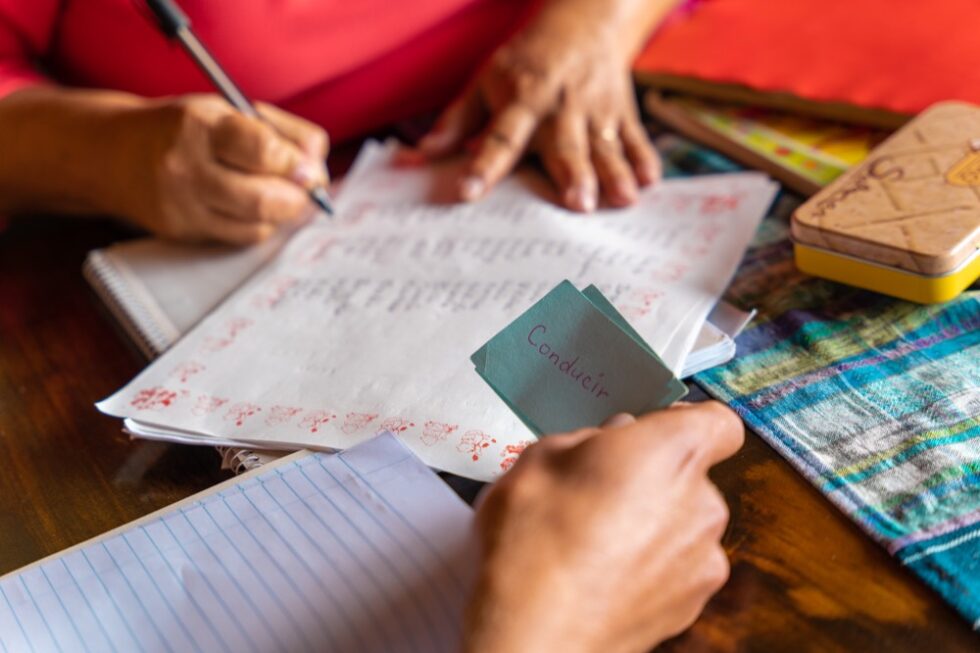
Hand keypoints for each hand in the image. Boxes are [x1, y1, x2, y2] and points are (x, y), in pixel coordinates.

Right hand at [115, 94, 328, 243]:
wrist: (111, 154)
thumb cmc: (184, 129)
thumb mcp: (226, 111)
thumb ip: (280, 132)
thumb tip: (318, 166)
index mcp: (198, 126)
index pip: (261, 150)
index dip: (296, 163)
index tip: (310, 168)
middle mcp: (185, 168)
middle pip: (261, 199)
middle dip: (298, 198)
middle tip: (309, 190)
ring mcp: (181, 206)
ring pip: (255, 225)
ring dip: (283, 215)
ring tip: (285, 196)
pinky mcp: (182, 233)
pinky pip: (239, 237)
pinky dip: (260, 225)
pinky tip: (256, 208)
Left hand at [416, 3, 661, 212]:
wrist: (585, 23)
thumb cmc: (527, 63)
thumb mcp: (486, 82)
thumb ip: (455, 122)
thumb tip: (416, 156)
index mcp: (522, 100)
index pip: (501, 136)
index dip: (483, 164)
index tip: (468, 192)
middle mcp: (560, 107)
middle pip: (565, 145)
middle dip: (574, 174)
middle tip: (578, 204)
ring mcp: (596, 111)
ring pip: (606, 146)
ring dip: (615, 172)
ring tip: (623, 200)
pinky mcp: (623, 113)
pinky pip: (636, 137)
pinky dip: (645, 158)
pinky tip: (651, 182)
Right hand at [464, 403, 743, 652]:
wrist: (533, 634)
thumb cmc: (532, 543)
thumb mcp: (538, 458)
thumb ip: (587, 439)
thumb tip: (606, 441)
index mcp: (671, 451)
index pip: (719, 422)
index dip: (685, 422)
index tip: (651, 429)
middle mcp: (702, 503)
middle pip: (692, 477)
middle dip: (651, 477)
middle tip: (595, 488)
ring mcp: (702, 560)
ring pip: (683, 524)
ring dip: (650, 524)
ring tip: (591, 539)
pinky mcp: (691, 606)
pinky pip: (677, 568)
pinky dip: (649, 567)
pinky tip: (602, 574)